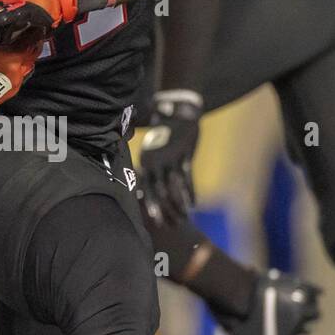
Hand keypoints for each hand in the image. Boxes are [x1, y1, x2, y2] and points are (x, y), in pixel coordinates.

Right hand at [0, 0, 43, 122]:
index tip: (32, 18)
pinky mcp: (10, 93)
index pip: (31, 40)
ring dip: (25, 54)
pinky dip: (19, 66)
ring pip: (28, 64)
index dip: (33, 29)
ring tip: (18, 41)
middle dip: (30, 40)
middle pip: (32, 51)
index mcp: (8, 58)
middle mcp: (17, 71)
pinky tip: (9, 60)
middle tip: (24, 27)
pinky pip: (21, 75)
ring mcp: (15, 84)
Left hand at [137, 90, 201, 224]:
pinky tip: (194, 204)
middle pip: (159, 191)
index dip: (151, 205)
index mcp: (146, 160)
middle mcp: (156, 161)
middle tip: (170, 226)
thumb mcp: (154, 146)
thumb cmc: (164, 130)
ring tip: (184, 218)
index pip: (146, 188)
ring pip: (174, 187)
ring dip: (178, 204)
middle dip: (165, 210)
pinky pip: (187, 176)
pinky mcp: (185, 153)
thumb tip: (141, 186)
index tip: (154, 220)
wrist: (180, 107)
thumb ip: (150, 164)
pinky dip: (190, 191)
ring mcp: (171, 158)